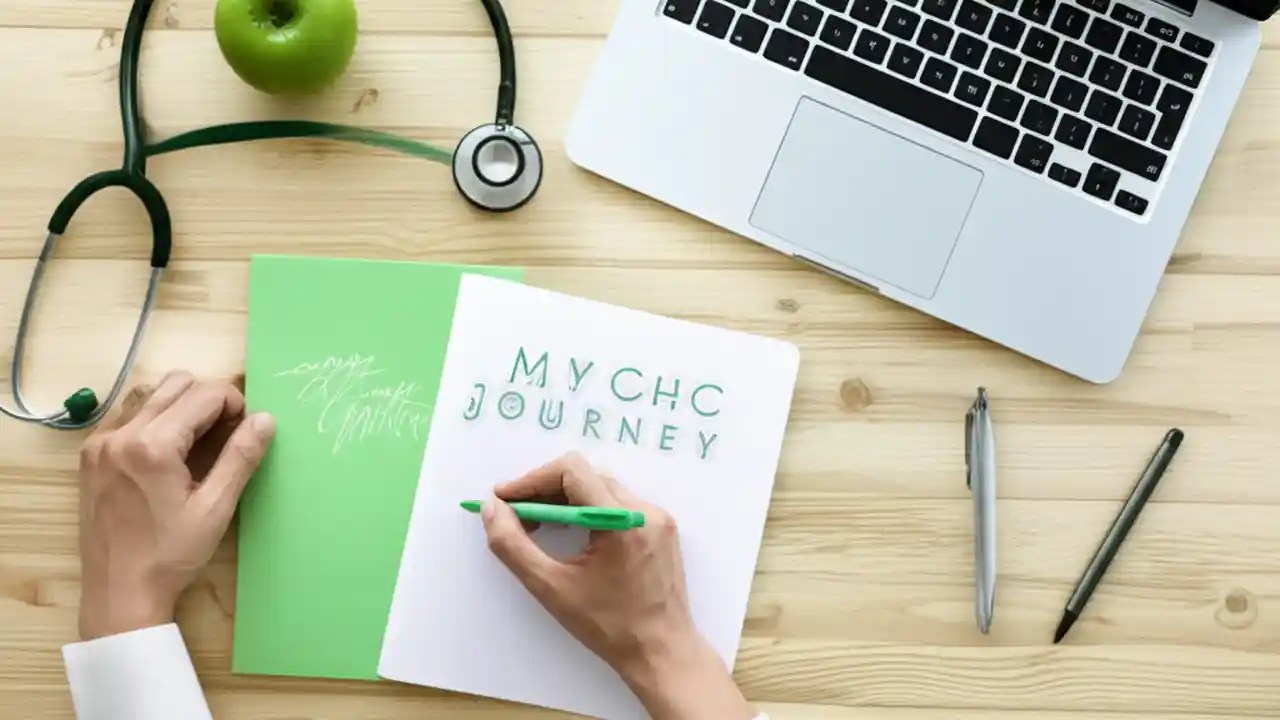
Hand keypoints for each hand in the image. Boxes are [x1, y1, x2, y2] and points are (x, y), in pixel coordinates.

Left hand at [76, 371, 275, 639]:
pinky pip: (129, 417)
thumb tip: (266, 419)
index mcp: (151, 446)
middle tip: (225, 434)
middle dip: (209, 400)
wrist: (119, 592)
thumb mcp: (215, 509)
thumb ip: (241, 458)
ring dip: (181, 408)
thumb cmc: (170, 556)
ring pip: (151, 396)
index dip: (235, 404)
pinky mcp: (90, 456)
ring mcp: (100, 444)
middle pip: (177, 384)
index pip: (204, 394)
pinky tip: (167, 454)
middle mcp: (119, 435)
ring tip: (197, 445)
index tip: (245, 430)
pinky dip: (155, 422)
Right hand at [481, 453, 754, 719]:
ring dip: (566, 501)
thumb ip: (513, 546)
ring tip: (539, 527)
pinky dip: (589, 511)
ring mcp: (657, 518)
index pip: (571, 471)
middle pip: (585, 477)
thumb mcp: (551, 588)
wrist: (662, 652)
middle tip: (516, 517)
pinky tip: (572, 534)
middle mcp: (644, 510)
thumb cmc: (609, 627)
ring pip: (601, 488)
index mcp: (622, 520)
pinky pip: (619, 504)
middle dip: (544, 491)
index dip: (532, 480)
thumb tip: (492, 509)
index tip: (505, 499)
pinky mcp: (661, 528)